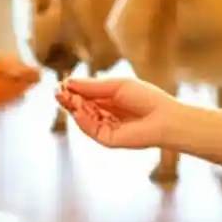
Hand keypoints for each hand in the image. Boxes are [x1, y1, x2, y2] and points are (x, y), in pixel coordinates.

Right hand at [54, 77, 178, 149]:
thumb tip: (69, 82)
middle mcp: (105, 114)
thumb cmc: (146, 98)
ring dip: (74, 107)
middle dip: (69, 99)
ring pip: (83, 118)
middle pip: (81, 107)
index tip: (62, 83)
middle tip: (57, 91)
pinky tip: (77, 110)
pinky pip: (90, 129)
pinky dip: (82, 120)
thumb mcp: (117, 86)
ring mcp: (105, 127)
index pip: (85, 95)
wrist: (164, 117)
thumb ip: (93, 86)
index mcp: (109, 100)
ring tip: (66, 97)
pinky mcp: (108, 139)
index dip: (73, 90)